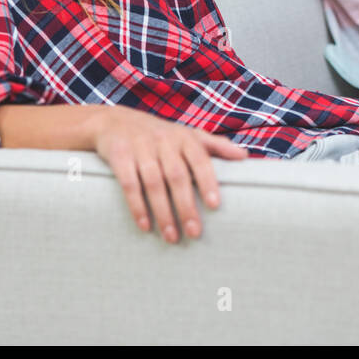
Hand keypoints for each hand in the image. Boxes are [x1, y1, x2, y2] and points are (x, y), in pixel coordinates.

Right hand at [92, 105, 246, 239]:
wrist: (113, 121)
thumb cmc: (159, 134)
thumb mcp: (187, 134)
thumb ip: (215, 145)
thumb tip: (245, 156)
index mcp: (184, 137)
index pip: (200, 160)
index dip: (208, 182)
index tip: (215, 206)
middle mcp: (164, 141)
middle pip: (177, 176)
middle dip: (186, 206)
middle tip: (194, 233)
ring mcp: (141, 148)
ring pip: (154, 183)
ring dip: (163, 212)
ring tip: (172, 237)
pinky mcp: (119, 156)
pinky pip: (129, 184)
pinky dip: (137, 206)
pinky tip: (145, 226)